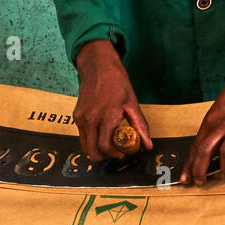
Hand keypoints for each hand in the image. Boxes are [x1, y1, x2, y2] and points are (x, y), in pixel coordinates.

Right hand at [73, 39, 152, 160]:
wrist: (98, 67)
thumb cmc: (116, 82)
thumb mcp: (132, 103)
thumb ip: (140, 126)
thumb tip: (148, 145)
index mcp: (107, 115)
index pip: (105, 146)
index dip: (115, 154)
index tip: (123, 154)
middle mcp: (91, 118)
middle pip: (93, 151)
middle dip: (105, 157)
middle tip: (116, 153)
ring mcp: (81, 118)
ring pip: (85, 146)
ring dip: (96, 150)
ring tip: (109, 145)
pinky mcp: (77, 116)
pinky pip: (82, 136)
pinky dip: (91, 140)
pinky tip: (102, 133)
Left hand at [180, 32, 224, 185]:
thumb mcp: (221, 107)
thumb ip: (216, 126)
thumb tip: (212, 147)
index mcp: (212, 119)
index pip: (196, 145)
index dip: (190, 164)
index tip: (185, 178)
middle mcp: (223, 123)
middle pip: (206, 150)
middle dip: (200, 170)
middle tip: (200, 182)